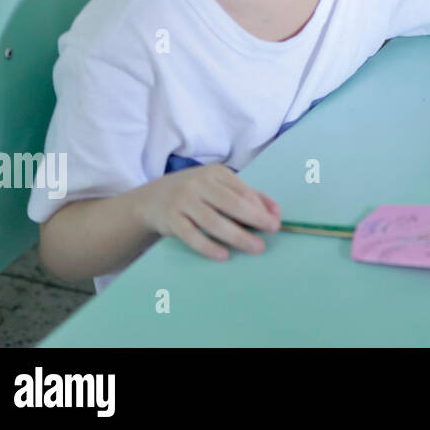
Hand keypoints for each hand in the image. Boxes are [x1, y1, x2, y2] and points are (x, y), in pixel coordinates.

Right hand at [141, 164, 280, 260]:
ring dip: (237, 236)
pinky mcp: (171, 219)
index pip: (243, 191)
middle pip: (232, 204)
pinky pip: (192, 236)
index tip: (275, 223)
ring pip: (213, 221)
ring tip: (255, 247)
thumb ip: (249, 196)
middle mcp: (199, 184)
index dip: (260, 208)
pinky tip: (224, 255)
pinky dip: (208, 246)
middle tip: (271, 232)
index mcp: (216, 173)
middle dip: (255, 219)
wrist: (153, 198)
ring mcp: (183, 201)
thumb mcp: (220, 186)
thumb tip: (276, 212)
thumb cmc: (197, 193)